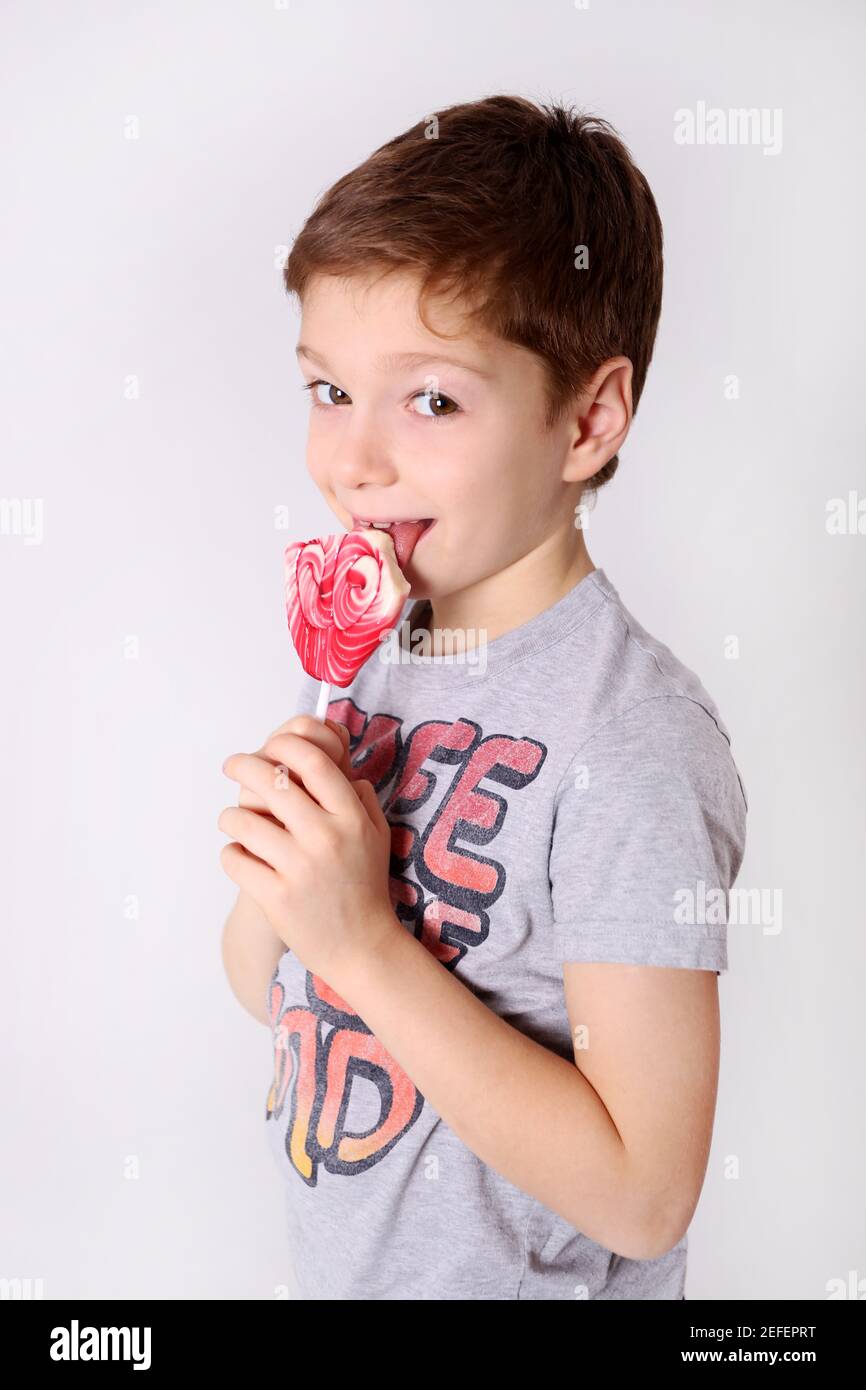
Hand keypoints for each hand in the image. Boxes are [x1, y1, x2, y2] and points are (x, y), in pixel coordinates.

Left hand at [218, 724, 396, 995]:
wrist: (361, 948)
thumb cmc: (365, 886)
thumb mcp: (376, 836)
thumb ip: (359, 797)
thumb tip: (337, 763)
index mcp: (351, 818)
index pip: (314, 762)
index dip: (287, 744)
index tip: (271, 745)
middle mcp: (326, 838)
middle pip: (272, 781)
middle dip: (244, 766)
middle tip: (233, 765)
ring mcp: (299, 868)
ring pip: (243, 820)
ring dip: (231, 816)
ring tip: (233, 820)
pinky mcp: (276, 897)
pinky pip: (235, 859)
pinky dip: (232, 854)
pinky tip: (240, 856)